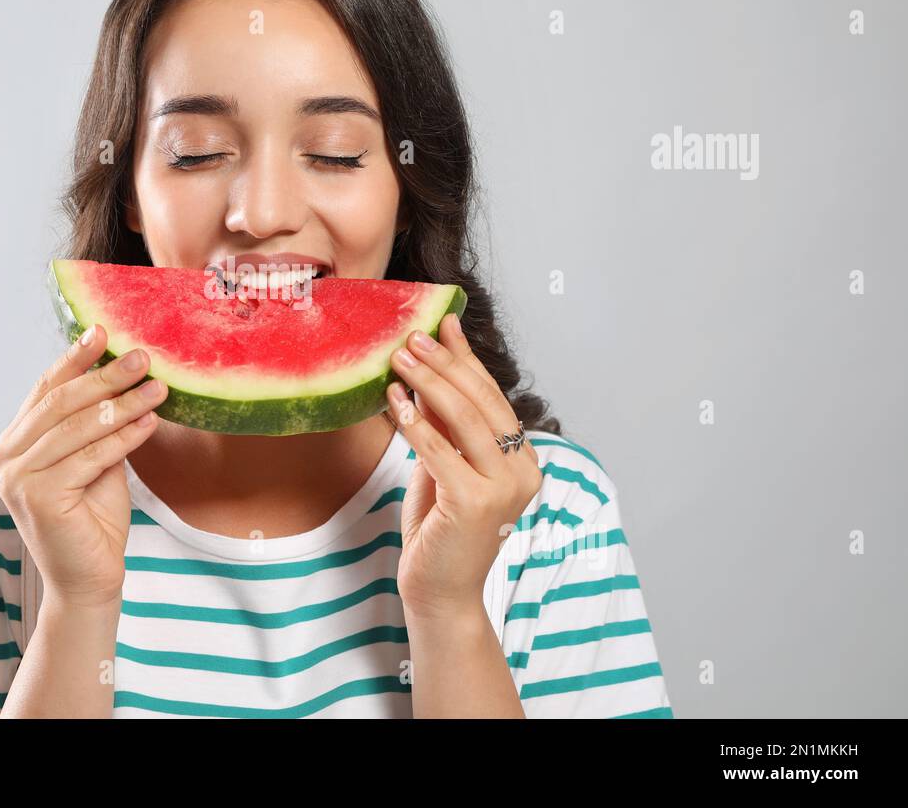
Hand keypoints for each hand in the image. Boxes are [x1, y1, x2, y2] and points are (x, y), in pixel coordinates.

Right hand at [0, 324, 167, 608]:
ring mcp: (16, 479)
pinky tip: (150, 422)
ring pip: (78, 428)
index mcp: (12, 446)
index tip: (103, 331)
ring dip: (122, 404)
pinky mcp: (38, 497)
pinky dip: (124, 437)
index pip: (45, 392)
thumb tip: (121, 371)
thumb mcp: (94, 460)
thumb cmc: (92, 520)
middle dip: (105, 376)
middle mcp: (4, 459)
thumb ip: (95, 424)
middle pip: (60, 404)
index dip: (75, 359)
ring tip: (157, 387)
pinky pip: (90, 456)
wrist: (89, 579)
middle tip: (142, 357)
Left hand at [386, 312, 543, 620]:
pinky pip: (438, 449)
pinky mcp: (474, 503)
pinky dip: (413, 420)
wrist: (439, 591)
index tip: (443, 323)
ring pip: (463, 418)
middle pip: (481, 401)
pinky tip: (392, 398)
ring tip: (399, 355)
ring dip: (427, 381)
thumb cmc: (440, 530)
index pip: (493, 397)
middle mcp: (524, 472)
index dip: (466, 358)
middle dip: (444, 363)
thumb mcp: (444, 467)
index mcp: (524, 461)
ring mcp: (504, 489)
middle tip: (412, 334)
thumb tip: (424, 371)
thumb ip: (443, 426)